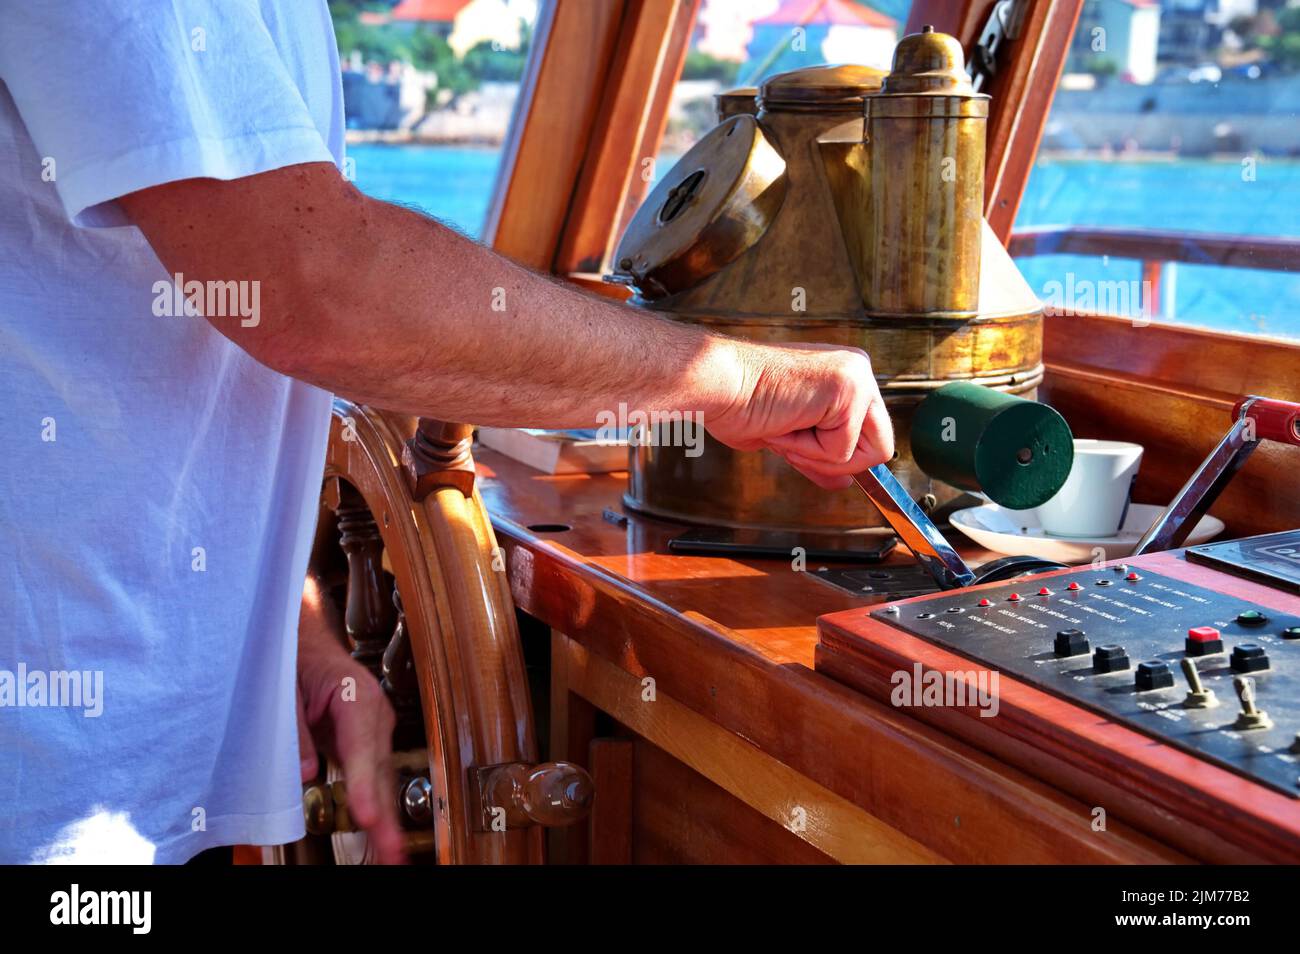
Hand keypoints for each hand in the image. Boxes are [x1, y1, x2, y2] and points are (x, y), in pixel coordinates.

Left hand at [297, 578, 405, 863]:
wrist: (302, 637)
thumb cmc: (294, 657)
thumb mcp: (283, 689)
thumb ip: (294, 732)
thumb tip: (305, 772)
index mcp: (354, 695)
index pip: (363, 746)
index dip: (365, 784)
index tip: (367, 814)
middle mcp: (373, 713)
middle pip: (380, 768)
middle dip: (385, 812)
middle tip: (389, 850)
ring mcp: (375, 727)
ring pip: (382, 777)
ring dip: (386, 816)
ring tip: (390, 853)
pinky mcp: (368, 740)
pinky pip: (374, 775)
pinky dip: (378, 804)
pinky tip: (381, 832)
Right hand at [706, 342, 894, 489]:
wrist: (718, 386)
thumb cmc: (740, 402)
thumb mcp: (791, 437)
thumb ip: (822, 456)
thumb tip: (844, 482)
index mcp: (846, 375)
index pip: (871, 436)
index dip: (841, 459)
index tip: (807, 454)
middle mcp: (858, 370)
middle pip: (879, 449)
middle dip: (832, 460)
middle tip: (792, 438)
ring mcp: (857, 377)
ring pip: (864, 456)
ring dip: (815, 454)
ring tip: (786, 425)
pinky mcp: (849, 390)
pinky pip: (841, 452)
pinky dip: (806, 449)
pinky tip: (785, 421)